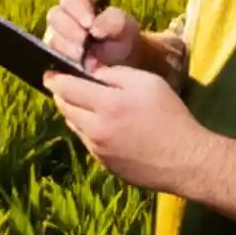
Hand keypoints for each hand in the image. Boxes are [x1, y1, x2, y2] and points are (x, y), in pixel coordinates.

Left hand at [42, 65, 207, 193]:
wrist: (186, 160)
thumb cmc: (171, 115)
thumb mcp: (148, 83)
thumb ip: (115, 73)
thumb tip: (91, 69)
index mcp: (107, 105)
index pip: (66, 88)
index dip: (54, 78)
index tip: (49, 72)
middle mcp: (96, 130)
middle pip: (65, 108)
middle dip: (62, 94)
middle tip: (64, 84)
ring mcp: (99, 150)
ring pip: (74, 126)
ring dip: (75, 112)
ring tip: (86, 102)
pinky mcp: (105, 165)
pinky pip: (88, 142)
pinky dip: (89, 129)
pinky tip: (105, 124)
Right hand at [43, 0, 139, 72]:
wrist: (124, 66)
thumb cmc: (122, 39)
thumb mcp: (124, 26)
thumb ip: (112, 20)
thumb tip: (93, 28)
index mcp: (82, 3)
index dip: (77, 8)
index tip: (89, 24)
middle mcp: (64, 18)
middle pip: (55, 16)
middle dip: (69, 29)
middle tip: (84, 42)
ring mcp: (56, 38)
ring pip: (51, 38)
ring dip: (65, 47)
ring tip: (81, 57)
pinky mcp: (54, 59)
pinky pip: (50, 58)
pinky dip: (61, 62)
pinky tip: (75, 66)